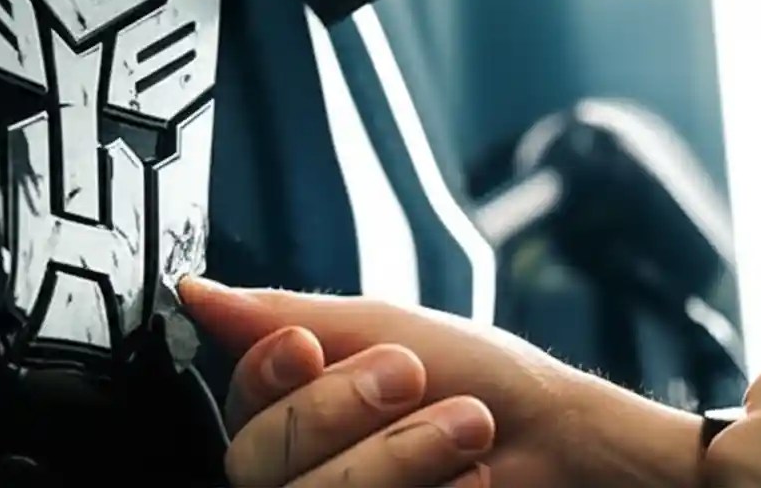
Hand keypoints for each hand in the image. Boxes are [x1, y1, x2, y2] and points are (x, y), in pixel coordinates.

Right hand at [180, 278, 703, 487]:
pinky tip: (465, 482)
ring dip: (395, 457)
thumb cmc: (482, 376)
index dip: (269, 376)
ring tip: (465, 425)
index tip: (310, 347)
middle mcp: (304, 464)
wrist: (563, 442)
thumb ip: (284, 315)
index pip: (239, 399)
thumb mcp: (382, 326)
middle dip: (343, 411)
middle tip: (410, 374)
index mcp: (294, 403)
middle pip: (260, 457)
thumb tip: (198, 292)